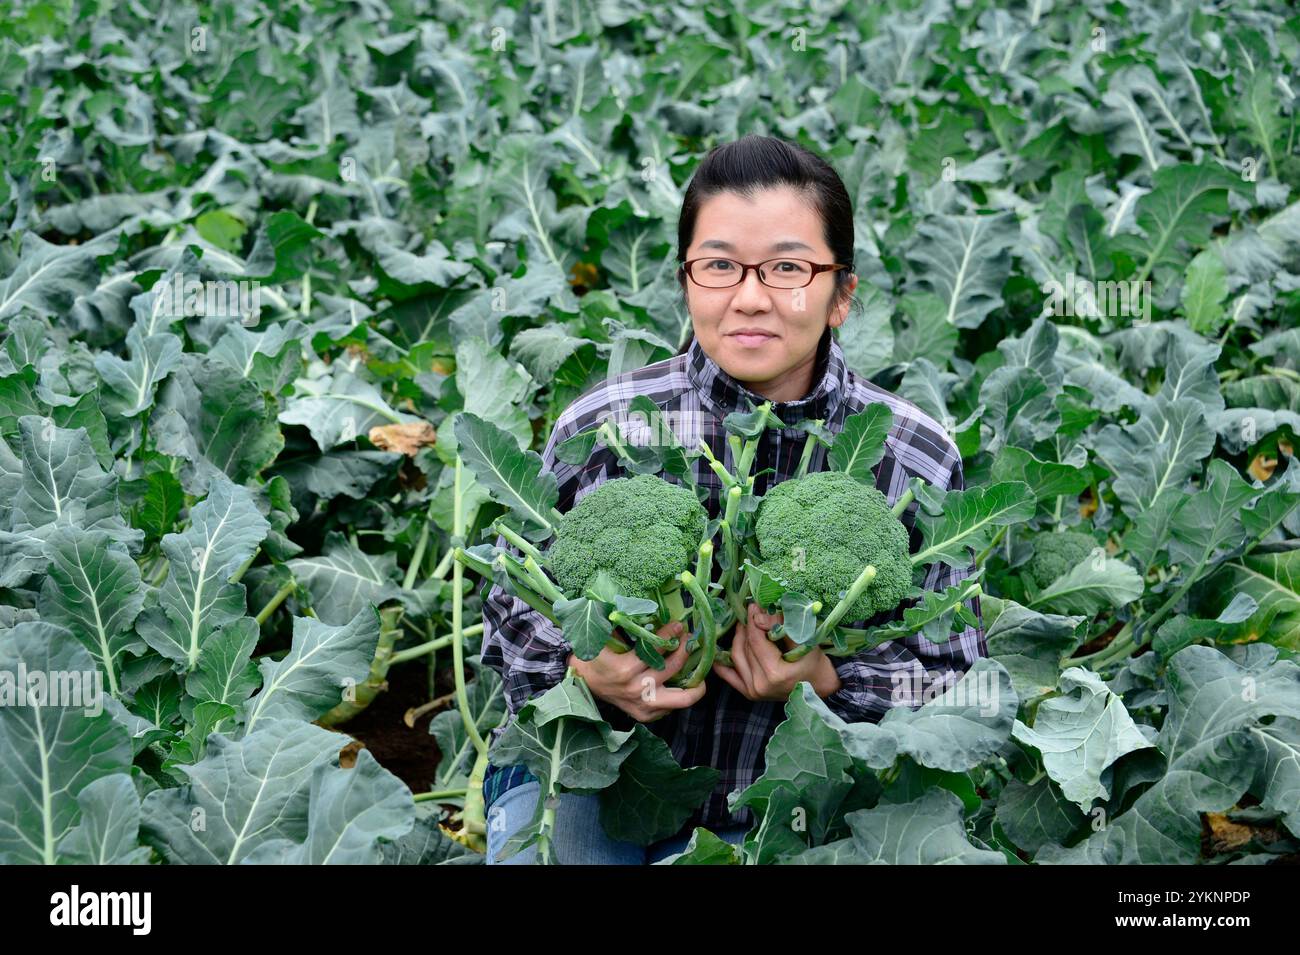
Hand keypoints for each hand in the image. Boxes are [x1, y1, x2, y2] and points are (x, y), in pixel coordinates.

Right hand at [568, 620, 706, 721]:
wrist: (582, 684)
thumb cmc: (594, 658)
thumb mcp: (602, 638)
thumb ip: (621, 623)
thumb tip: (640, 604)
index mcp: (625, 669)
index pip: (656, 649)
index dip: (670, 634)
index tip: (678, 624)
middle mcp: (636, 689)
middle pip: (673, 669)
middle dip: (685, 650)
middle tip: (689, 639)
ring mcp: (642, 705)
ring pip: (681, 699)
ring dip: (695, 684)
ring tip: (700, 671)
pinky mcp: (644, 715)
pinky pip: (671, 708)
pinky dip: (679, 696)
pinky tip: (681, 683)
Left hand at [711, 603, 841, 702]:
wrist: (820, 686)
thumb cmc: (814, 662)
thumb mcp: (804, 640)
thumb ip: (782, 626)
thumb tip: (758, 615)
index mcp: (775, 673)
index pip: (756, 640)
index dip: (753, 620)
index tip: (754, 605)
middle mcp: (760, 685)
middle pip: (745, 648)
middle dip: (747, 627)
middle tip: (751, 613)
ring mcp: (753, 692)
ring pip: (736, 657)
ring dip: (738, 639)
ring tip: (745, 625)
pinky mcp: (750, 694)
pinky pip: (729, 675)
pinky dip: (723, 662)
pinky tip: (719, 649)